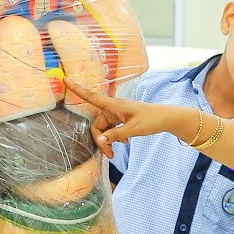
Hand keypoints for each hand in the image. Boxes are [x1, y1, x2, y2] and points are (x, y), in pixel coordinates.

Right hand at [68, 81, 190, 150]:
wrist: (167, 118)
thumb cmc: (151, 119)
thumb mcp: (133, 129)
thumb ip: (115, 135)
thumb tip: (99, 141)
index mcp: (114, 105)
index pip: (92, 96)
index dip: (78, 89)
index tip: (66, 79)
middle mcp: (113, 108)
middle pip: (97, 124)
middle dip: (100, 140)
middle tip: (109, 154)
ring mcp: (117, 114)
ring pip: (104, 129)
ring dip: (108, 141)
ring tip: (116, 152)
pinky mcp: (122, 119)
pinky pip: (112, 129)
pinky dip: (114, 137)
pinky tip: (123, 143)